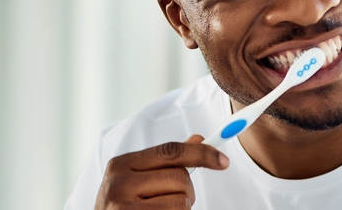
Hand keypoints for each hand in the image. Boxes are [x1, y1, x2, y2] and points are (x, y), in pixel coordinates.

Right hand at [94, 135, 229, 209]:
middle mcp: (119, 183)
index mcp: (121, 164)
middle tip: (175, 200)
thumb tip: (198, 139)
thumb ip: (166, 161)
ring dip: (182, 209)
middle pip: (179, 177)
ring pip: (181, 202)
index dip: (201, 153)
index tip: (223, 160)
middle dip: (187, 191)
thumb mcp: (138, 180)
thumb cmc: (123, 207)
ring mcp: (122, 207)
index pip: (169, 151)